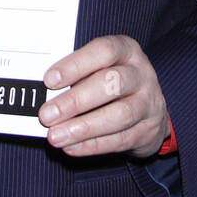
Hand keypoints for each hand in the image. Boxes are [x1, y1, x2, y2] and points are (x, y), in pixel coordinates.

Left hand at [39, 34, 168, 157]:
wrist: (150, 110)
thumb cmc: (113, 82)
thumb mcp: (99, 68)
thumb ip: (77, 76)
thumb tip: (46, 93)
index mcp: (126, 50)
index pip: (103, 51)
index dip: (76, 65)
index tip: (50, 80)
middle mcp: (141, 74)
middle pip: (111, 84)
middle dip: (75, 101)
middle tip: (47, 114)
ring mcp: (148, 103)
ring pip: (119, 115)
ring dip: (84, 128)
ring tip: (56, 135)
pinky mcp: (148, 131)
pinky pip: (120, 140)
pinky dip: (92, 145)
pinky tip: (72, 146)